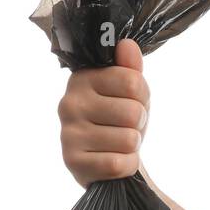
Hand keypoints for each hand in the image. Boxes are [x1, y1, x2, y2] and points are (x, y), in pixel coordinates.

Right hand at [57, 38, 149, 186]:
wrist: (107, 161)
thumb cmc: (119, 121)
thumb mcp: (130, 93)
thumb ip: (130, 69)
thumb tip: (127, 45)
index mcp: (83, 79)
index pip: (132, 81)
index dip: (141, 97)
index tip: (129, 102)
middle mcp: (69, 103)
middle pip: (133, 112)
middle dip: (138, 124)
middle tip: (125, 127)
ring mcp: (68, 133)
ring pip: (128, 139)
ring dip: (132, 146)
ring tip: (118, 144)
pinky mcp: (73, 162)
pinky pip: (118, 163)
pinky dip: (126, 165)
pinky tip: (114, 160)